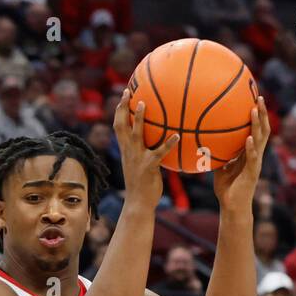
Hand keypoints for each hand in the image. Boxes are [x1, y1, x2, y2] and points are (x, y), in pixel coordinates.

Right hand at [114, 88, 178, 209]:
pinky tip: (177, 136)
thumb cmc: (141, 185)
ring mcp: (138, 158)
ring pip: (136, 134)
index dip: (119, 111)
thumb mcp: (139, 166)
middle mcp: (129, 152)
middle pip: (122, 125)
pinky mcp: (149, 166)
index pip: (118, 127)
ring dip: (139, 118)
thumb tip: (157, 142)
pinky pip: (159, 152)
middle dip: (123, 107)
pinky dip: (168, 144)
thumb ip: (144, 153)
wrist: (138, 204)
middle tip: (127, 92)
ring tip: (144, 103)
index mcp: (126, 151)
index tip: (123, 97)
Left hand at [212, 97, 270, 215]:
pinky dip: (251, 148)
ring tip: (255, 111)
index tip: (253, 98)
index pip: (256, 129)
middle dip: (262, 113)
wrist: (232, 207)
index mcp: (250, 153)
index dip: (257, 115)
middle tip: (258, 96)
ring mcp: (255, 164)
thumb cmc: (226, 188)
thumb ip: (218, 153)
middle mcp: (256, 155)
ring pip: (260, 140)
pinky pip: (252, 158)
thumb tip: (204, 141)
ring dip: (258, 125)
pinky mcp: (252, 174)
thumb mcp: (220, 167)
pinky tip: (249, 139)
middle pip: (262, 130)